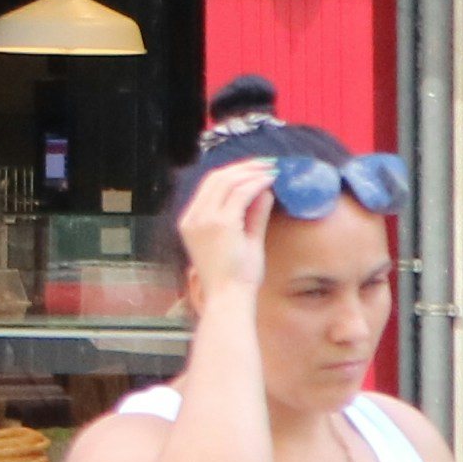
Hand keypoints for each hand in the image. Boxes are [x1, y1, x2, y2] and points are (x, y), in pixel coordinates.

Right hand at [172, 162, 274, 318]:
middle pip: (216, 178)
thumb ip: (253, 215)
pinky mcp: (221, 223)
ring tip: (271, 169)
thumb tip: (264, 191)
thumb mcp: (244, 240)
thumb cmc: (235, 277)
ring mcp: (205, 219)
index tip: (255, 169)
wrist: (229, 297)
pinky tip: (270, 180)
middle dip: (243, 167)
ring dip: (251, 171)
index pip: (210, 186)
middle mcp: (193, 217)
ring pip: (227, 180)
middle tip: (267, 163)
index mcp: (191, 221)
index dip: (233, 173)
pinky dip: (256, 182)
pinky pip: (239, 193)